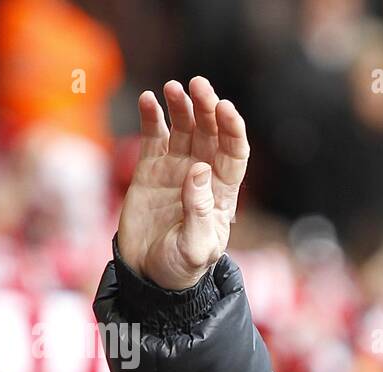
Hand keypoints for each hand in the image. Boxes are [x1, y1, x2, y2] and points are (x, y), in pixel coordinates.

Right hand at [115, 77, 249, 290]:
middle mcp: (202, 176)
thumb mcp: (196, 248)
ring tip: (173, 89)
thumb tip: (199, 170)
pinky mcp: (150, 170)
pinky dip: (153, 117)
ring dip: (181, 106)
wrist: (148, 275)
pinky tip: (149, 100)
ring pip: (184, 129)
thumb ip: (199, 212)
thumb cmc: (180, 268)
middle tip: (198, 86)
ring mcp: (177, 170)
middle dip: (207, 108)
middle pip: (210, 133)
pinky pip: (155, 136)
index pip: (234, 154)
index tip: (225, 109)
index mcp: (221, 194)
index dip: (233, 130)